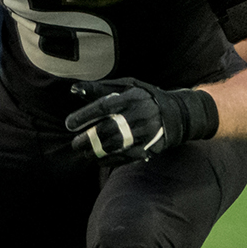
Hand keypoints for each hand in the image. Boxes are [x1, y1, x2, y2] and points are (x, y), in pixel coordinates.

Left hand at [64, 78, 217, 163]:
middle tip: (75, 144)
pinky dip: (110, 160)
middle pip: (110, 129)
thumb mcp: (126, 86)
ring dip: (97, 152)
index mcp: (132, 97)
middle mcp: (140, 115)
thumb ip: (100, 89)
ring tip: (85, 153)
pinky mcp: (151, 146)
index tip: (69, 124)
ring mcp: (146, 132)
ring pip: (117, 145)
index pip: (104, 107)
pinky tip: (98, 160)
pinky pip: (127, 156)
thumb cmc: (144, 97)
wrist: (177, 113)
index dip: (85, 116)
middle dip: (89, 139)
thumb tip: (73, 90)